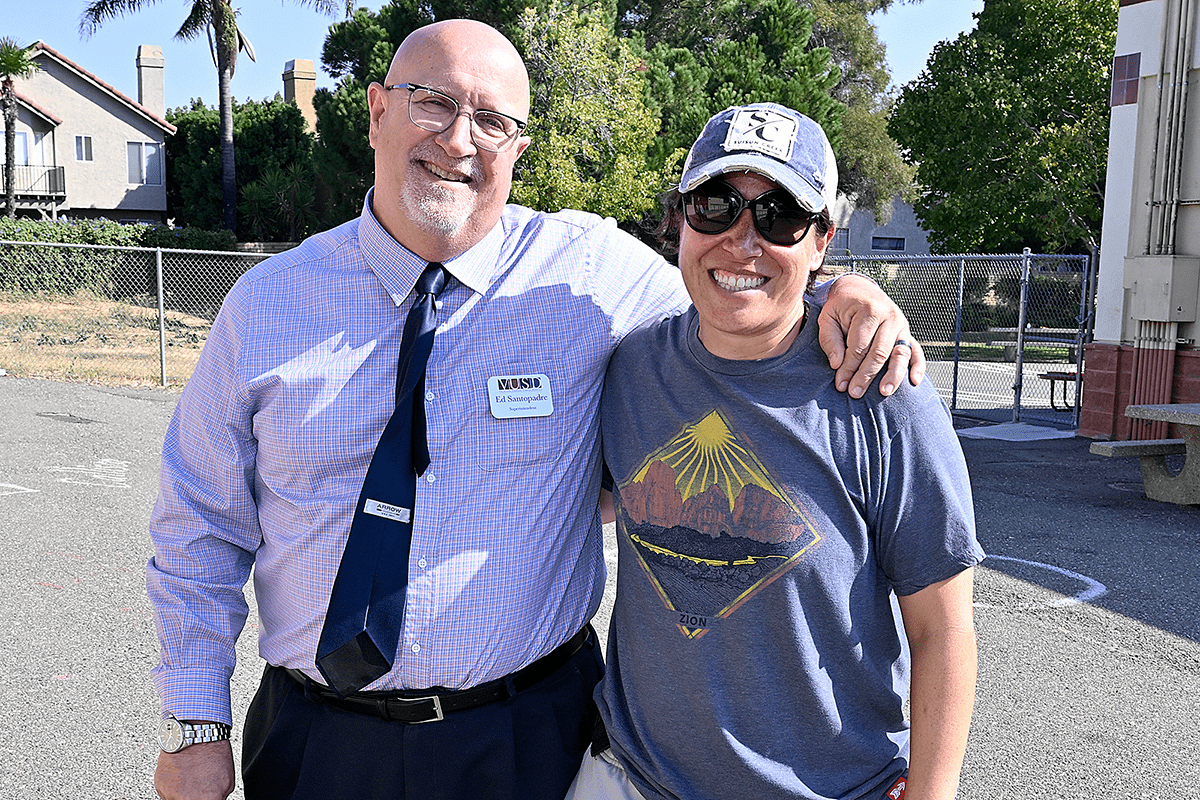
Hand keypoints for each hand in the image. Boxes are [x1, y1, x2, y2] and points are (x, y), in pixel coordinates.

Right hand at [155, 740, 234, 799]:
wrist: (196, 734)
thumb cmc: (214, 753)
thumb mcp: (227, 782)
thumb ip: (218, 797)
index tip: (207, 797)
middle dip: (195, 798)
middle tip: (199, 790)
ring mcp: (170, 794)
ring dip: (183, 795)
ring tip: (191, 780)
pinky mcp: (160, 786)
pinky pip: (167, 793)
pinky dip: (174, 787)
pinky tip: (183, 775)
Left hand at [817, 274, 925, 397]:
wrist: (858, 289)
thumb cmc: (841, 306)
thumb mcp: (827, 318)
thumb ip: (830, 340)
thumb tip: (837, 364)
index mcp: (869, 310)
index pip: (859, 346)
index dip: (849, 368)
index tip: (840, 383)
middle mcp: (889, 316)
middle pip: (879, 353)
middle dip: (866, 375)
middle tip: (855, 392)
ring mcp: (901, 325)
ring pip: (900, 354)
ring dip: (893, 375)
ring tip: (884, 392)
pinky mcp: (907, 333)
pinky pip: (916, 351)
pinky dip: (917, 366)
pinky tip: (914, 381)